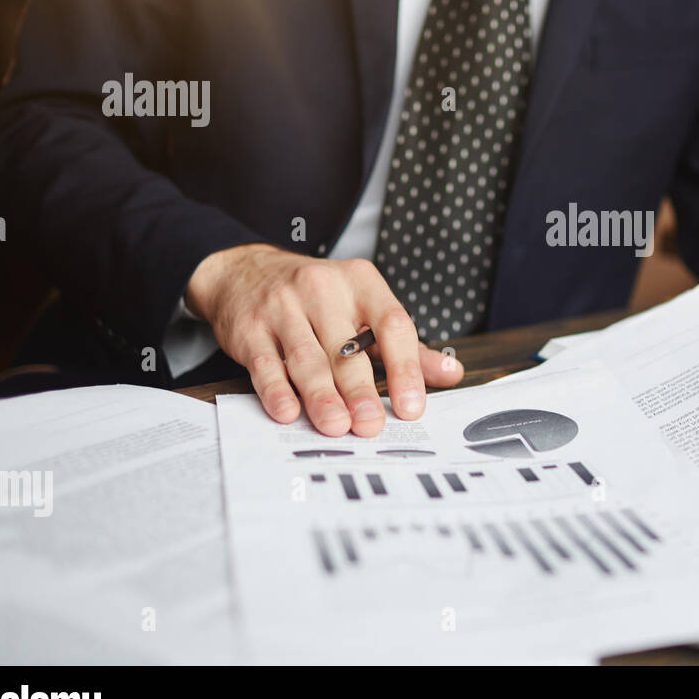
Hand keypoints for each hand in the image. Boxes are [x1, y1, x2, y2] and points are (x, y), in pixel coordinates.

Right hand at [185, 244, 463, 435]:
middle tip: (372, 426)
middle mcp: (323, 289)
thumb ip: (407, 346)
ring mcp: (283, 306)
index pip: (392, 324)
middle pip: (347, 348)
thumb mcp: (365, 308)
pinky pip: (266, 363)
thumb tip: (451, 373)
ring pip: (307, 358)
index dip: (405, 367)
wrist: (246, 272)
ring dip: (322, 396)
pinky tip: (289, 412)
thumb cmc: (317, 299)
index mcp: (362, 283)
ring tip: (336, 425)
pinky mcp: (250, 328)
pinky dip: (277, 390)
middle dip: (361, 391)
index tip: (412, 406)